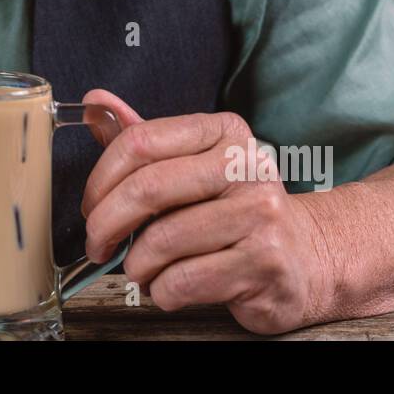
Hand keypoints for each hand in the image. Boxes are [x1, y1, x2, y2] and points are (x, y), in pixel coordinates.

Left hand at [79, 89, 334, 333]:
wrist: (303, 258)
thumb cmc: (233, 211)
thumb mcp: (191, 166)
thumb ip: (144, 137)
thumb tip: (94, 101)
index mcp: (224, 132)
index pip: (141, 142)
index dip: (100, 179)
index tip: (90, 206)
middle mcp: (246, 166)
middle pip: (147, 188)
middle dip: (106, 224)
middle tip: (98, 245)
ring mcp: (261, 214)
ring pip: (162, 241)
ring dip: (137, 265)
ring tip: (142, 269)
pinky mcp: (265, 263)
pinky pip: (183, 281)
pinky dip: (162, 292)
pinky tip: (170, 288)